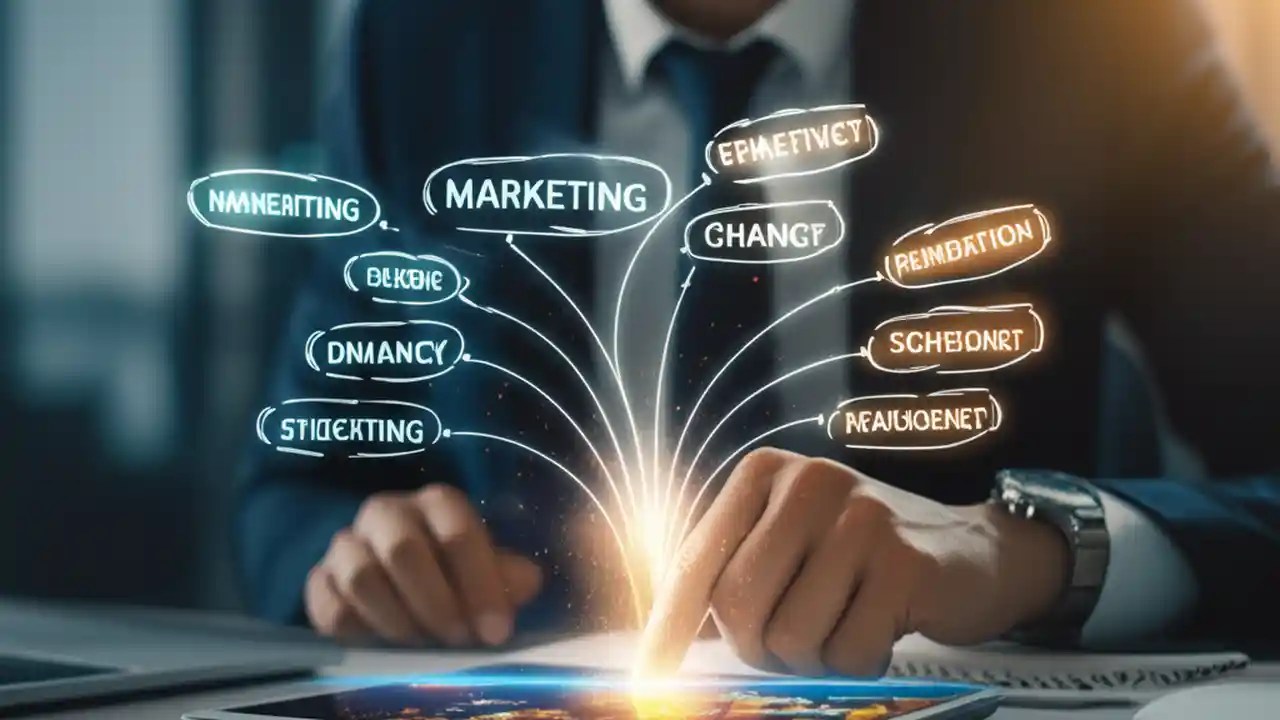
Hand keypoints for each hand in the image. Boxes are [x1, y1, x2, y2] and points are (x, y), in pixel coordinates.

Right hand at [305, 483, 541, 646]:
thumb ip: (509, 575)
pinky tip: (384, 645)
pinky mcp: (320, 579)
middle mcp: (386, 512)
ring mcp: (347, 543)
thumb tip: (527, 581)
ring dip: (399, 620)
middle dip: (436, 603)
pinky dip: (360, 633)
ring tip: (424, 644)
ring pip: (362, 577)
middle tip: (458, 639)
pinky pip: (330, 607)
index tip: (496, 629)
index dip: (480, 582)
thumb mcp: (487, 568)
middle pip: (403, 550)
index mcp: (436, 503)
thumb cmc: (453, 570)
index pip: (457, 530)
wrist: (396, 575)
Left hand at [638, 448, 1067, 675]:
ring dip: (814, 657)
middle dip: (758, 647)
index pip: (696, 560)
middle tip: (792, 643)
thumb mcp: (792, 542)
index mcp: (765, 473)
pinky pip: (850, 652)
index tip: (649, 678)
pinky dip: (860, 661)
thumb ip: (734, 575)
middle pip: (737, 604)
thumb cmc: (866, 553)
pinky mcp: (906, 563)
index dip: (668, 627)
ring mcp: (861, 518)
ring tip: (844, 625)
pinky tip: (881, 629)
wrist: (975, 551)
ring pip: (791, 636)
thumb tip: (667, 643)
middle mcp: (808, 483)